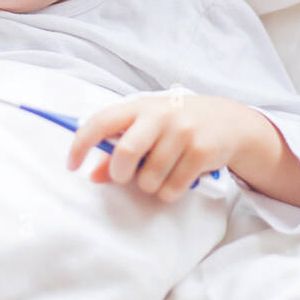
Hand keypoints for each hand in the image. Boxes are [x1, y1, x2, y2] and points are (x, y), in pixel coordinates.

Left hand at [66, 93, 254, 202]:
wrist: (228, 121)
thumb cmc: (177, 124)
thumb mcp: (147, 128)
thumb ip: (118, 149)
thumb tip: (94, 175)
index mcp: (140, 106)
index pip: (101, 122)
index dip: (81, 144)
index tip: (71, 165)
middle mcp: (161, 116)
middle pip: (126, 153)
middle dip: (120, 174)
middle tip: (125, 176)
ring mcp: (183, 133)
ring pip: (149, 179)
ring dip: (149, 186)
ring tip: (160, 174)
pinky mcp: (201, 152)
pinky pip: (172, 189)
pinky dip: (169, 192)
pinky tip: (177, 179)